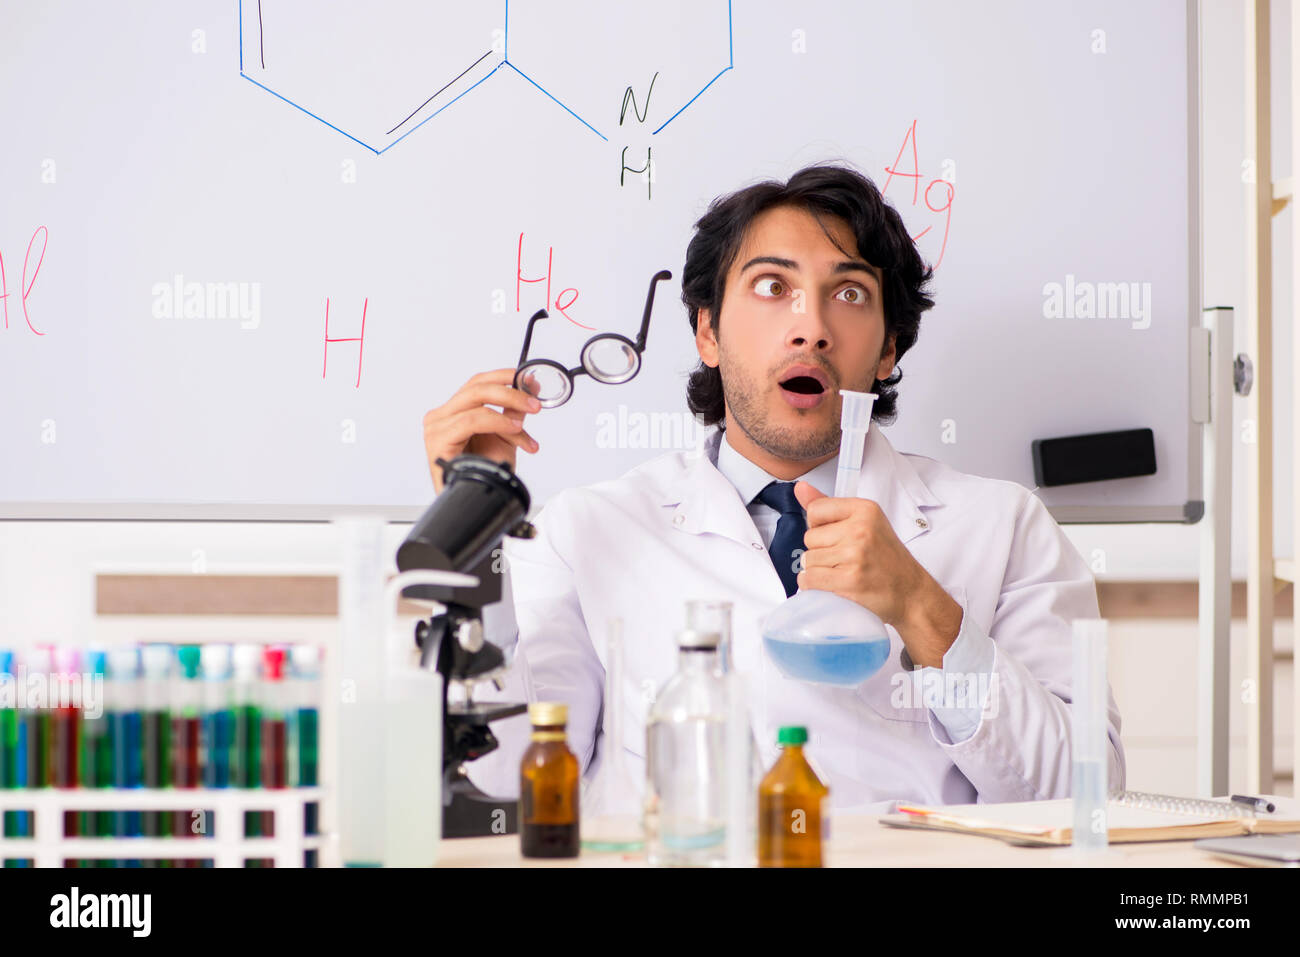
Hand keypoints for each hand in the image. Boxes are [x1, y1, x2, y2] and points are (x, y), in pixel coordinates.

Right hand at [422, 368, 541, 492]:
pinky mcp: (438, 440)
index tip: (526, 377)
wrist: (478, 498)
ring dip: (507, 410)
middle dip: (510, 392)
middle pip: (476, 387)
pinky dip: (496, 422)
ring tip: (524, 423)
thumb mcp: (506, 434)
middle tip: (534, 403)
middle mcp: (442, 416)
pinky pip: (470, 421)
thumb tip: (530, 385)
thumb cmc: (486, 471)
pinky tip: (512, 430)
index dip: (502, 376)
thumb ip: (514, 409)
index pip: (477, 383)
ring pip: (475, 402)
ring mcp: (437, 427)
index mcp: (454, 411)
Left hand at [793, 480, 960, 667]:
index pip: (815, 510)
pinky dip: (813, 585)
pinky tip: (831, 583)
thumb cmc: (888, 558)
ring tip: (841, 571)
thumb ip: (829, 506)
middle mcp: (860, 529)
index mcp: (864, 509)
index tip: (835, 536)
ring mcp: (855, 555)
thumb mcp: (865, 523)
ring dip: (818, 569)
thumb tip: (800, 488)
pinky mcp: (849, 580)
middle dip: (820, 550)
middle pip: (809, 537)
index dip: (819, 526)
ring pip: (808, 560)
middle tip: (843, 558)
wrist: (911, 591)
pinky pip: (809, 579)